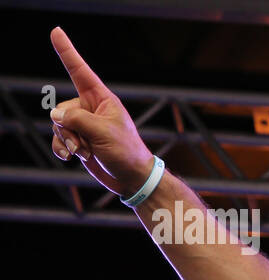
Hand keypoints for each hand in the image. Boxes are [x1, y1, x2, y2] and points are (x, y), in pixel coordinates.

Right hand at [47, 27, 154, 194]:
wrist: (131, 178)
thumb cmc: (126, 152)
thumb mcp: (103, 132)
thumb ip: (77, 119)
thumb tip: (57, 115)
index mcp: (102, 99)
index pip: (80, 71)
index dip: (67, 51)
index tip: (56, 31)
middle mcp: (91, 108)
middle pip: (62, 109)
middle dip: (69, 128)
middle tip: (88, 143)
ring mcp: (84, 124)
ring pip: (58, 125)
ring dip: (68, 141)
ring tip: (86, 152)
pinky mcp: (79, 139)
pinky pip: (58, 138)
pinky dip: (62, 148)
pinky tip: (71, 157)